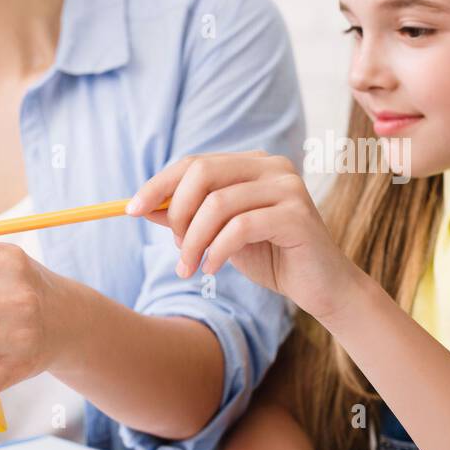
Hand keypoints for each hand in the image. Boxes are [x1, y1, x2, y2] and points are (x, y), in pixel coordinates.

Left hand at [128, 151, 363, 322]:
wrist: (318, 285)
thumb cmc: (269, 257)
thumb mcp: (218, 235)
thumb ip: (187, 217)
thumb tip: (144, 207)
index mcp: (250, 164)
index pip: (193, 163)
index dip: (158, 185)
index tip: (130, 210)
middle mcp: (271, 166)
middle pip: (202, 173)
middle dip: (177, 213)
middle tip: (175, 249)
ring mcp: (287, 187)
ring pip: (217, 204)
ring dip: (194, 241)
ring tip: (189, 267)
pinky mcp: (297, 214)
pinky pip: (239, 227)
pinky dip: (217, 251)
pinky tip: (212, 269)